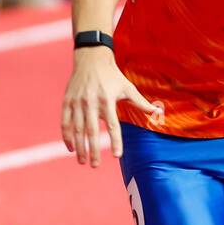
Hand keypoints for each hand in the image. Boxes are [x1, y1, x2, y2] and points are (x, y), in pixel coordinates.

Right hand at [60, 48, 158, 166]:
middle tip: (94, 166)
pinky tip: (71, 148)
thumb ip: (141, 102)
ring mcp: (77, 103)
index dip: (115, 140)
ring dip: (79, 147)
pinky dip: (66, 136)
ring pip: (76, 129)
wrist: (91, 58)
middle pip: (91, 131)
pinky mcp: (67, 101)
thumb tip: (158, 112)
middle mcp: (91, 103)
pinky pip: (65, 122)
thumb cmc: (113, 76)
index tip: (117, 155)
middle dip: (92, 150)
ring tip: (82, 161)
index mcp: (107, 100)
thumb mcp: (128, 87)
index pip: (112, 125)